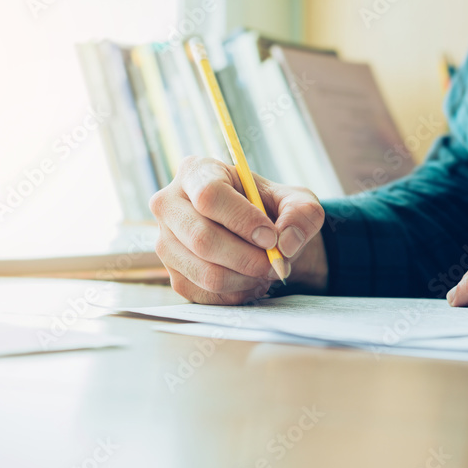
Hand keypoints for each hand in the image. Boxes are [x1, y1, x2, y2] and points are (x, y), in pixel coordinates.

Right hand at [149, 157, 327, 304]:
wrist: (259, 237)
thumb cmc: (271, 211)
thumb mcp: (297, 202)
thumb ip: (302, 214)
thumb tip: (286, 242)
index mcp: (196, 172)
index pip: (209, 195)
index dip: (242, 220)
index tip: (271, 237)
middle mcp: (170, 206)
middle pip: (202, 239)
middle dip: (248, 258)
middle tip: (275, 263)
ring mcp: (166, 243)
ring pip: (206, 273)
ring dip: (246, 279)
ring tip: (266, 270)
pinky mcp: (174, 276)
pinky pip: (207, 295)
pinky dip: (238, 294)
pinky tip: (251, 280)